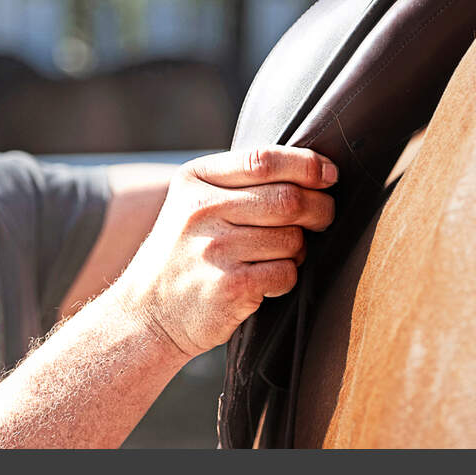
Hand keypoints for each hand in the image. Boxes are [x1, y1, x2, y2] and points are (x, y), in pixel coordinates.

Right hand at [115, 146, 336, 357]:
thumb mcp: (194, 203)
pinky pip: (286, 273)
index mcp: (195, 179)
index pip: (265, 160)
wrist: (146, 314)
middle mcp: (201, 210)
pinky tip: (265, 281)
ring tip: (276, 256)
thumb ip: (239, 182)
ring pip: (292, 238)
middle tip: (323, 218)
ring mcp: (214, 249)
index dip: (308, 165)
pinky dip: (286, 277)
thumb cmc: (185, 254)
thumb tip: (312, 169)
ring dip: (298, 249)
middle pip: (289, 198)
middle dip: (319, 208)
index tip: (329, 174)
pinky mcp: (228, 286)